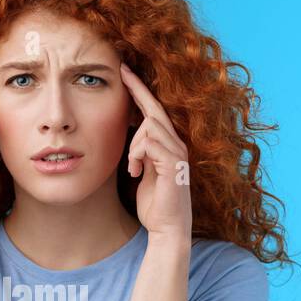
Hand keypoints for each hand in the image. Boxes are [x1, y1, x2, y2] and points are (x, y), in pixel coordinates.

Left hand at [120, 60, 191, 239]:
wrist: (166, 229)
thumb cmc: (154, 204)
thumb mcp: (143, 173)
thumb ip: (140, 154)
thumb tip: (132, 140)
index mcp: (168, 146)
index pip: (154, 113)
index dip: (140, 92)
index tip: (126, 73)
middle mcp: (176, 145)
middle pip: (155, 110)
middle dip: (138, 89)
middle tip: (122, 71)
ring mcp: (178, 154)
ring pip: (150, 126)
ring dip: (133, 145)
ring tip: (131, 168)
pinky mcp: (174, 165)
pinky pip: (150, 143)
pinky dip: (137, 154)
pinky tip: (134, 171)